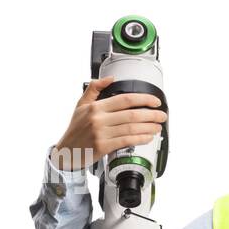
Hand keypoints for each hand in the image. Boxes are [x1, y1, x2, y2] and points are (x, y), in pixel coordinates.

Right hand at [50, 74, 166, 171]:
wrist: (67, 151)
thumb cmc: (76, 129)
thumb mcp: (81, 105)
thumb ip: (94, 88)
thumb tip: (110, 78)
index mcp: (96, 107)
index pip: (125, 99)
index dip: (143, 99)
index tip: (155, 101)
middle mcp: (99, 119)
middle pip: (132, 114)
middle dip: (151, 114)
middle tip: (162, 115)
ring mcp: (101, 133)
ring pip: (131, 128)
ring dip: (148, 127)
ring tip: (158, 127)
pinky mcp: (103, 146)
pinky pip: (127, 141)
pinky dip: (140, 139)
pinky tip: (148, 137)